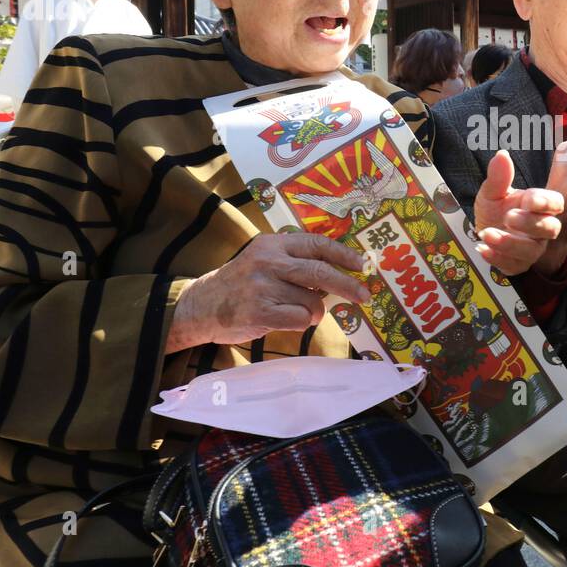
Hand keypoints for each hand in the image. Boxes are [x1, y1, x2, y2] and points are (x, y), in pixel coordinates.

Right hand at [166, 233, 370, 353]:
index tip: (363, 265)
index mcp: (273, 244)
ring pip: (313, 302)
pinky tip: (283, 319)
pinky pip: (299, 319)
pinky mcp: (259, 312)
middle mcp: (268, 261)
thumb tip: (341, 274)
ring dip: (314, 312)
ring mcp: (263, 287)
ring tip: (295, 311)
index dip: (344, 255)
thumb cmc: (243, 284)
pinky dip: (300, 323)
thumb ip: (296, 262)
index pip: (317, 245)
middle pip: (321, 273)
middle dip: (348, 285)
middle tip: (364, 296)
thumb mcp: (265, 261)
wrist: (202, 306)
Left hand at [472, 150, 563, 276]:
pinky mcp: (517, 264)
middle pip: (550, 229)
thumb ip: (499, 176)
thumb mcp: (493, 190)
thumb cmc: (496, 208)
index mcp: (540, 207)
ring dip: (509, 243)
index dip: (545, 202)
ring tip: (487, 234)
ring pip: (531, 251)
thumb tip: (502, 155)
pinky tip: (482, 248)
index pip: (555, 204)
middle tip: (508, 217)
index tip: (527, 199)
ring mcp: (531, 249)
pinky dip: (496, 257)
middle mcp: (541, 230)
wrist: (485, 230)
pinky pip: (512, 265)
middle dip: (531, 223)